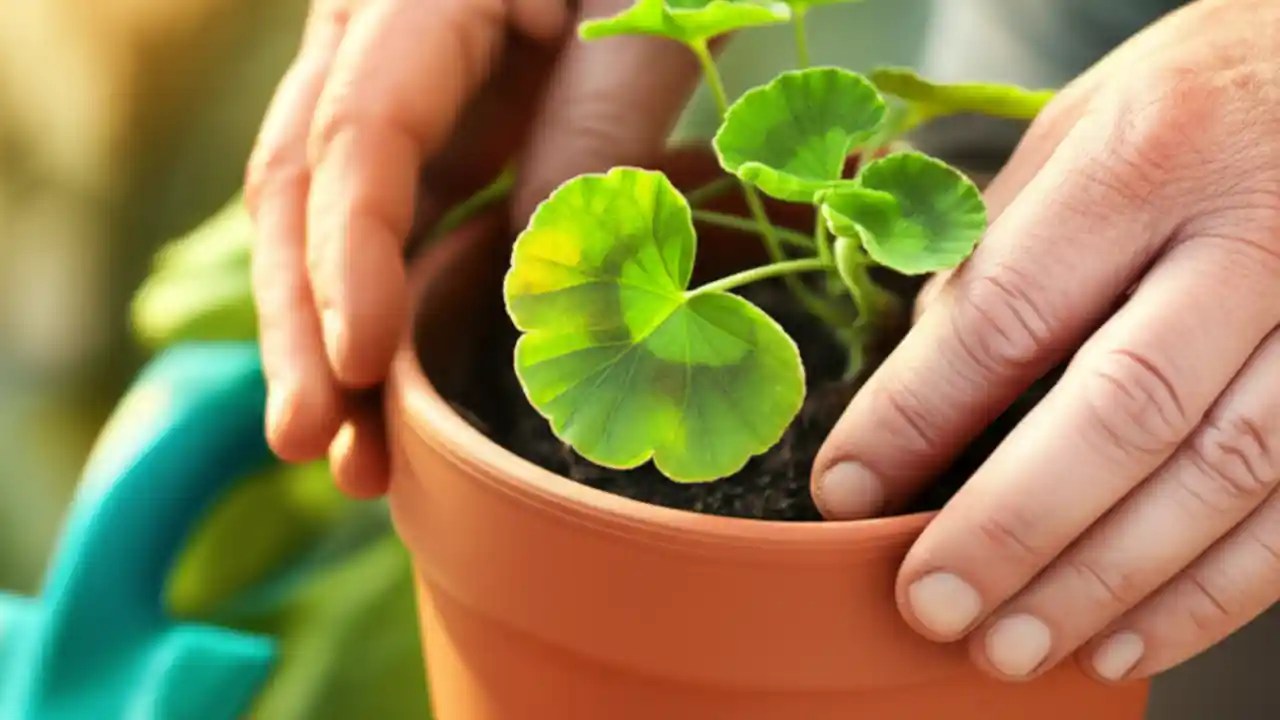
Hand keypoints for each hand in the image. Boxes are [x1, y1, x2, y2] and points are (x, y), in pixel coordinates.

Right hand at [245, 0, 699, 495]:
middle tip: (311, 441)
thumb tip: (537, 291)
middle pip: (300, 193)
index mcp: (415, 1)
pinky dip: (384, 325)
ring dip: (330, 347)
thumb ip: (596, 126)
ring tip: (354, 464)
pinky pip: (382, 241)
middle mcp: (373, 52)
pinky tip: (391, 407)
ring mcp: (394, 103)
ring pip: (324, 232)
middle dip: (301, 325)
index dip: (348, 255)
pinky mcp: (428, 147)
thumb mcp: (647, 18)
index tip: (359, 363)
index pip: (356, 136)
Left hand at [812, 0, 1279, 682]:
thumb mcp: (1083, 128)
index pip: (1011, 311)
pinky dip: (1210, 594)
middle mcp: (1256, 235)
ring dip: (1106, 583)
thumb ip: (1004, 249)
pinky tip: (1127, 637)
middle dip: (1014, 527)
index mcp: (1149, 157)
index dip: (918, 415)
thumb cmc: (1201, 102)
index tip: (848, 489)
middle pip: (1124, 410)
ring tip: (1012, 645)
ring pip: (1222, 477)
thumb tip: (921, 382)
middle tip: (932, 603)